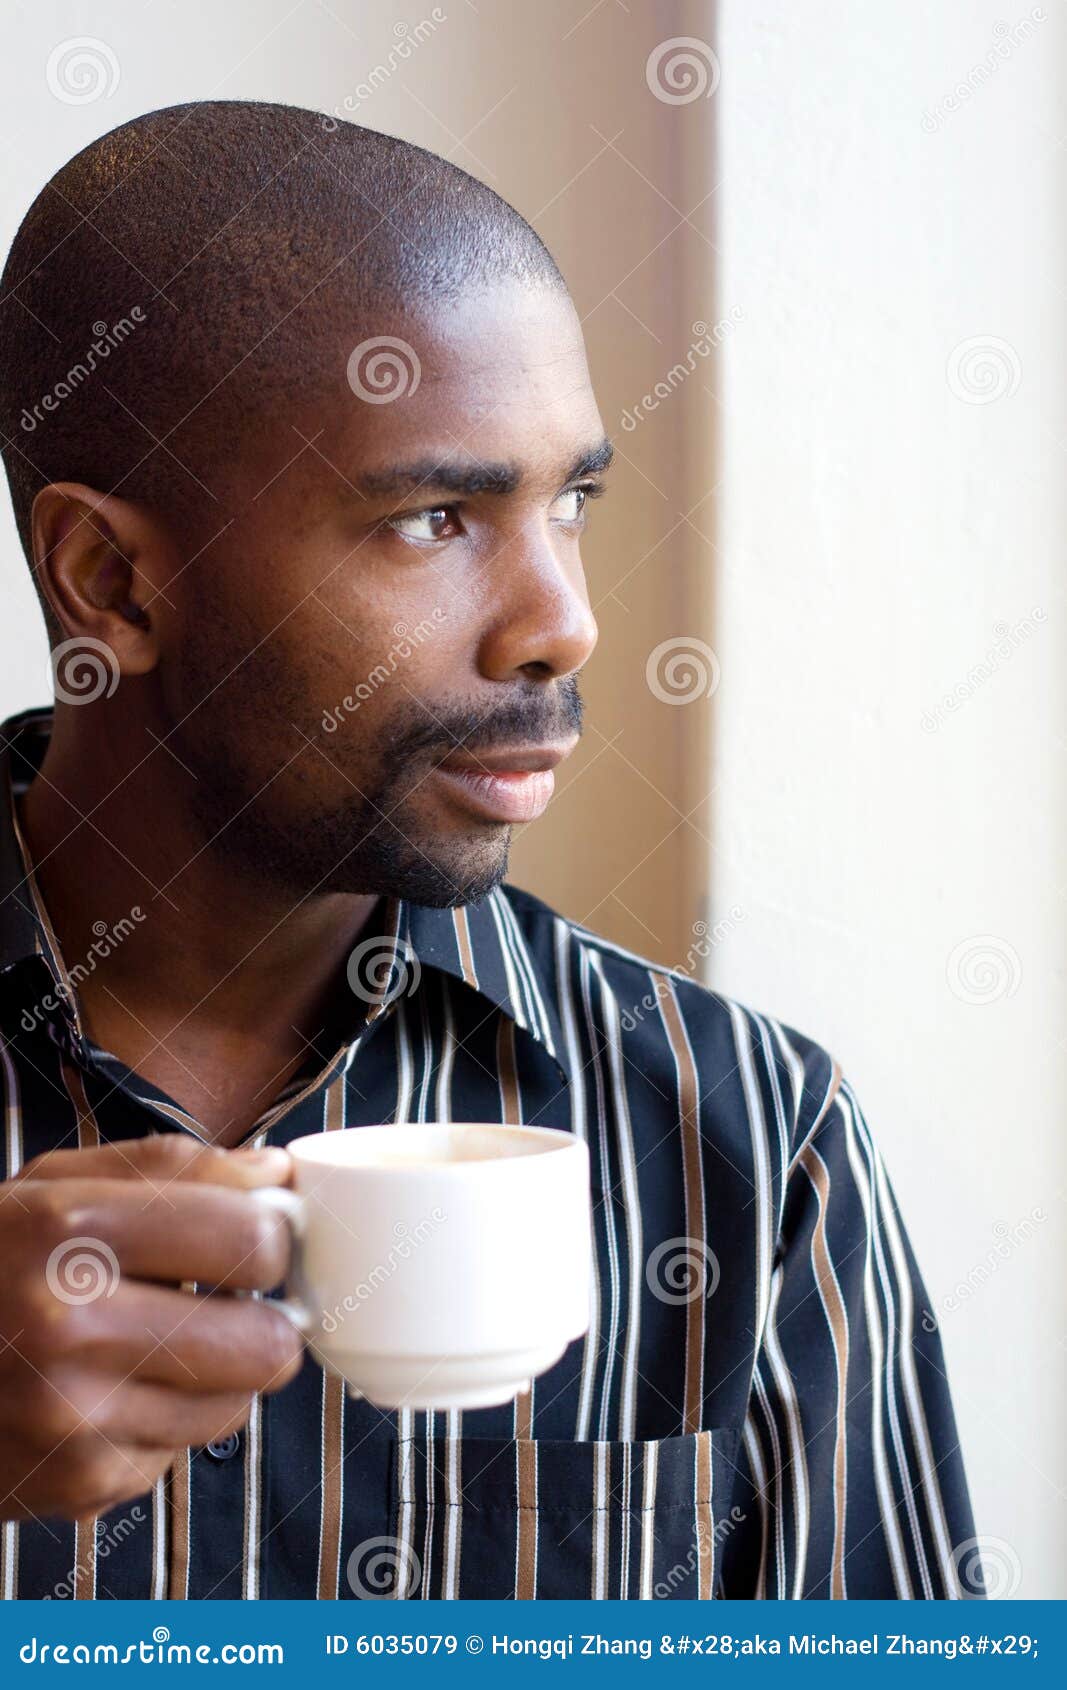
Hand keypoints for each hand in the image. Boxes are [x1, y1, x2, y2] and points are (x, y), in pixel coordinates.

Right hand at [0, 1134, 301, 1522]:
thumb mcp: (54, 1185)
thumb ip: (172, 1169)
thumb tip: (275, 1175)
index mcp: (68, 1234)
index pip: (251, 1239)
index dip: (273, 1234)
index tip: (262, 1234)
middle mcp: (69, 1330)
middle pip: (265, 1342)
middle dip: (265, 1317)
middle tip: (235, 1299)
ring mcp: (75, 1420)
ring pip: (236, 1406)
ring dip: (220, 1373)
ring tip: (161, 1342)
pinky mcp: (80, 1483)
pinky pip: (182, 1451)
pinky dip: (167, 1419)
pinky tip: (114, 1388)